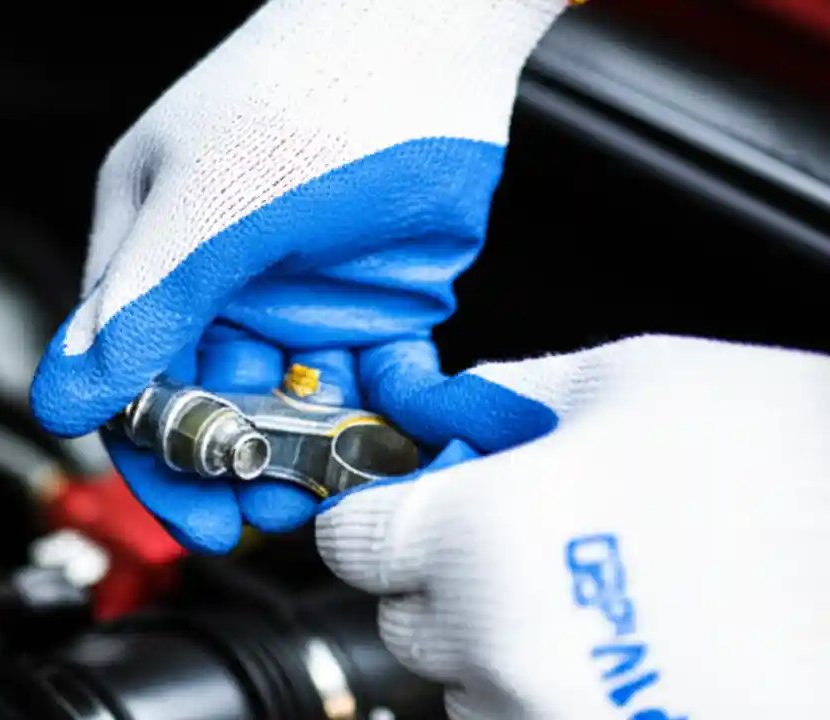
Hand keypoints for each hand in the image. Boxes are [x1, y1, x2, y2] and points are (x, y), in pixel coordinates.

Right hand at [32, 0, 568, 552]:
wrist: (432, 31)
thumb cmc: (306, 94)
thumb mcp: (208, 210)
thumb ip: (142, 310)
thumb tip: (58, 401)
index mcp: (150, 250)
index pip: (130, 379)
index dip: (157, 457)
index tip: (195, 519)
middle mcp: (216, 281)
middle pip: (209, 404)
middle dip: (239, 464)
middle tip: (272, 512)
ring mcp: (293, 295)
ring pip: (290, 407)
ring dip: (311, 453)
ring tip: (338, 486)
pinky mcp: (368, 303)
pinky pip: (366, 383)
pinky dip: (382, 414)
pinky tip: (399, 430)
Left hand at [317, 335, 829, 718]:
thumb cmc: (789, 460)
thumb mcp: (627, 383)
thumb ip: (500, 400)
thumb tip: (443, 417)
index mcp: (482, 540)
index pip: (351, 541)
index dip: (383, 513)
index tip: (415, 506)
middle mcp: (503, 650)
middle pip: (403, 619)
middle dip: (447, 578)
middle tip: (535, 538)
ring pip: (465, 686)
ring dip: (502, 644)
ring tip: (606, 597)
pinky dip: (556, 694)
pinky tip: (634, 650)